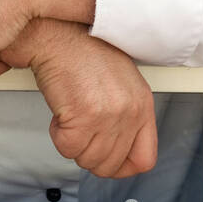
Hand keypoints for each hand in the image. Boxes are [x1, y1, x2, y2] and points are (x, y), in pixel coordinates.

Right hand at [0, 18, 157, 178]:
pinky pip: (67, 148)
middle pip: (110, 164)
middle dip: (89, 153)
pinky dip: (58, 135)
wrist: (60, 34)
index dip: (122, 167)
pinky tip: (61, 114)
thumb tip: (117, 144)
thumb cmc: (84, 52)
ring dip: (72, 142)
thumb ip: (126, 115)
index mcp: (143, 104)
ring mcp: (108, 116)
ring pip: (87, 159)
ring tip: (72, 116)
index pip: (144, 159)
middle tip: (81, 133)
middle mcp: (129, 112)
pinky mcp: (83, 117)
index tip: (109, 161)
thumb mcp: (122, 83)